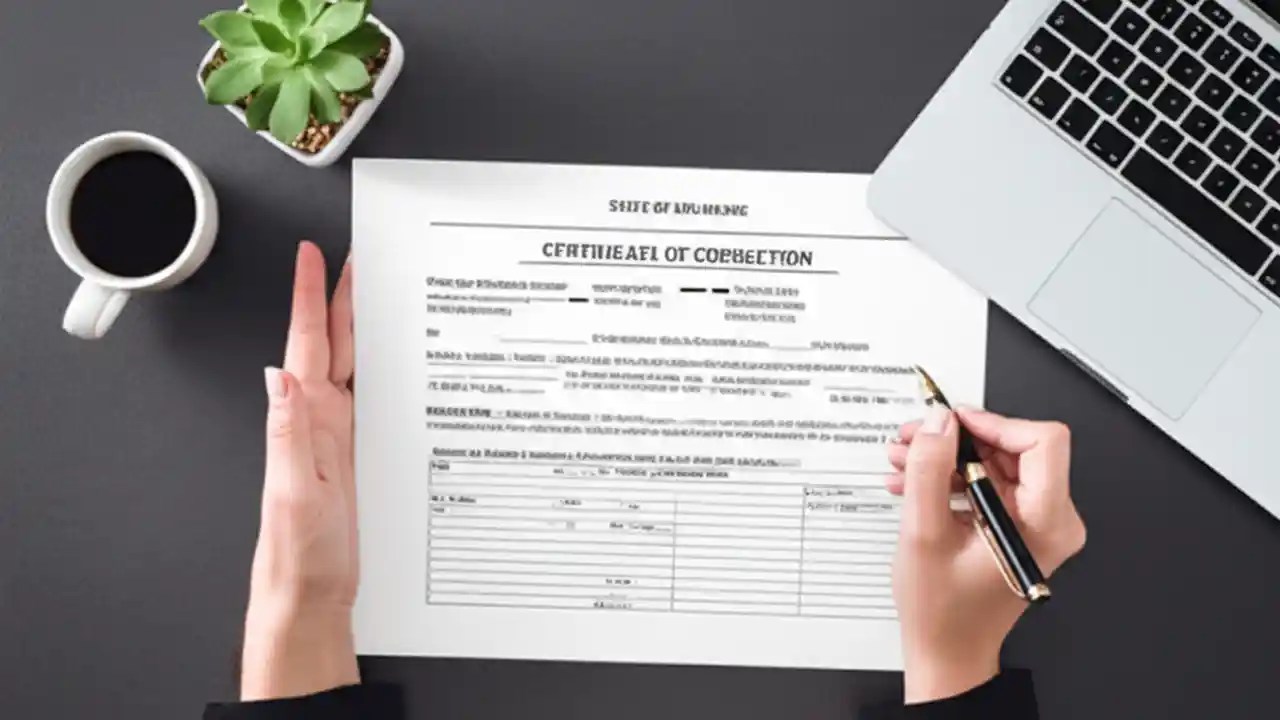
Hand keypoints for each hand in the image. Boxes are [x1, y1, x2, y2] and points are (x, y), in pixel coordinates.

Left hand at [241, 242, 358, 700]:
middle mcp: (315, 422)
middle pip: (330, 345)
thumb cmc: (297, 553)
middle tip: (353, 258)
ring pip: (349, 366)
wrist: (310, 595)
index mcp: (301, 421)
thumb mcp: (293, 492)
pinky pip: (366, 398)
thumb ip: (289, 434)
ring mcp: (334, 437)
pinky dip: (376, 369)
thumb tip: (282, 377)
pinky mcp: (352, 456)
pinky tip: (388, 360)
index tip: (309, 258)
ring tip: (369, 292)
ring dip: (356, 327)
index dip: (308, 299)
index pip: (305, 346)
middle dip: (337, 297)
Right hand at [885, 406, 1085, 703]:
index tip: (953, 423)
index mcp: (1045, 523)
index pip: (1043, 442)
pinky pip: (989, 484)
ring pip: (996, 463)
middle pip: (1015, 449)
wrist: (947, 650)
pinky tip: (914, 483)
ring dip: (947, 458)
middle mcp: (1051, 521)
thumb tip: (938, 423)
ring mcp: (1035, 524)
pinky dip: (951, 478)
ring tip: (905, 460)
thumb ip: (929, 470)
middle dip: (958, 439)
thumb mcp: (924, 533)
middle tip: (915, 437)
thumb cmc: (943, 611)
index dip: (994, 423)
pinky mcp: (1017, 526)